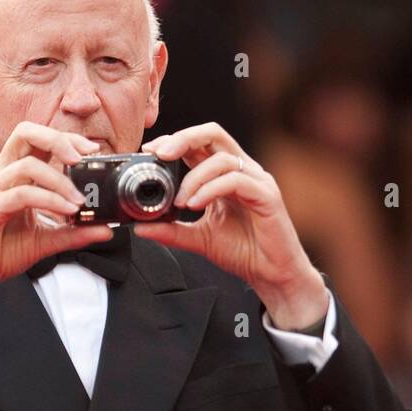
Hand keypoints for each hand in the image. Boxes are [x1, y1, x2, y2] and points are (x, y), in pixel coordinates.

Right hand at [0, 122, 116, 341]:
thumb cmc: (3, 252)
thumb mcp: (47, 240)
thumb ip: (75, 233)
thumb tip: (106, 230)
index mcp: (11, 174)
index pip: (37, 138)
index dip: (65, 137)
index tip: (92, 150)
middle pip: (26, 133)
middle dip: (58, 140)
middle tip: (84, 159)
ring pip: (28, 165)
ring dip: (60, 181)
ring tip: (80, 202)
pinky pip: (22, 195)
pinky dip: (49, 200)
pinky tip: (66, 212)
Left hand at [135, 124, 328, 330]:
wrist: (272, 275)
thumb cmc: (244, 252)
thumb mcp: (199, 239)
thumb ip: (171, 231)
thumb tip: (140, 227)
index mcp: (225, 175)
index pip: (199, 144)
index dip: (174, 141)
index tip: (149, 152)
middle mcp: (242, 171)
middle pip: (213, 134)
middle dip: (183, 139)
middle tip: (159, 155)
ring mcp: (257, 180)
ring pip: (222, 158)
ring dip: (194, 177)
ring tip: (180, 201)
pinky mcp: (267, 196)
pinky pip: (235, 180)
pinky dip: (211, 189)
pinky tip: (195, 205)